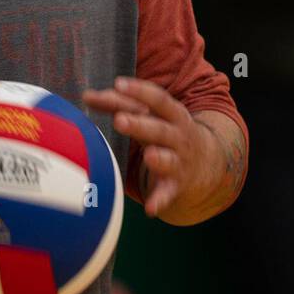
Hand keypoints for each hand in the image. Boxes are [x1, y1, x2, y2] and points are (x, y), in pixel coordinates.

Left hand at [82, 76, 218, 219]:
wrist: (207, 162)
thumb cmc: (166, 131)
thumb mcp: (152, 115)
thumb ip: (120, 105)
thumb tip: (86, 96)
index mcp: (173, 114)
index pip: (157, 99)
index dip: (138, 91)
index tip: (118, 84)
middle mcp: (179, 136)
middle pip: (159, 129)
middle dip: (141, 124)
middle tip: (119, 120)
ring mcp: (179, 161)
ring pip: (168, 159)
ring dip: (159, 158)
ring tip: (149, 156)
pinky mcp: (177, 185)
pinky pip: (168, 193)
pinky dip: (160, 200)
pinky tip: (150, 208)